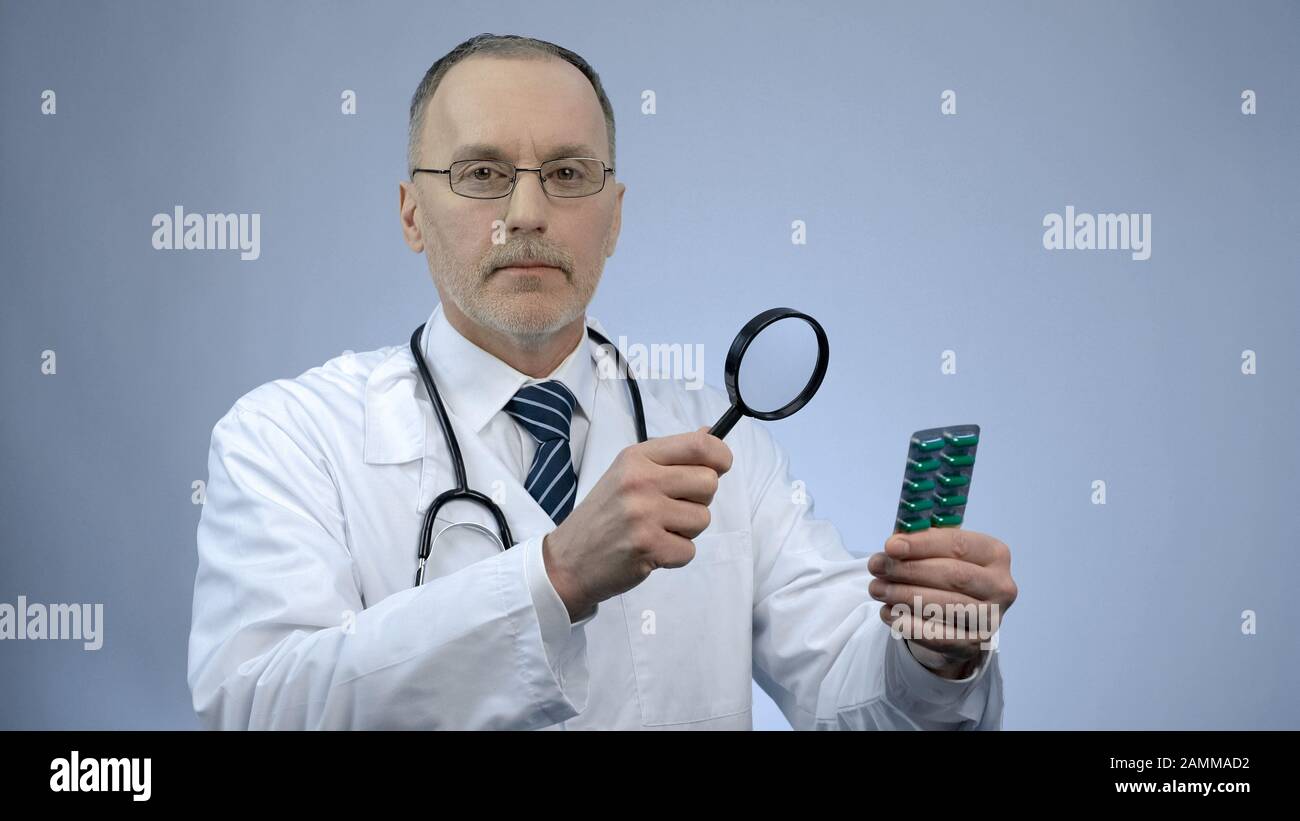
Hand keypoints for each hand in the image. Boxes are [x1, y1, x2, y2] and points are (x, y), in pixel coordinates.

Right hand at [543, 427, 732, 619]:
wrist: (569, 559)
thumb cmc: (604, 515)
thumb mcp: (628, 473)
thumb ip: (670, 456)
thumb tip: (709, 435)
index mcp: (637, 457)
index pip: (699, 445)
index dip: (720, 456)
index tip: (719, 467)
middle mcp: (640, 480)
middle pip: (709, 482)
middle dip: (699, 500)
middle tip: (672, 509)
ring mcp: (643, 514)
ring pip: (703, 518)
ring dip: (686, 531)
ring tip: (657, 530)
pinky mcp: (648, 546)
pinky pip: (690, 550)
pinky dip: (676, 556)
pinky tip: (652, 550)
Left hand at [867, 528, 1016, 679]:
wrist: (957, 618)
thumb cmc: (944, 574)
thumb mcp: (936, 551)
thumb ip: (919, 542)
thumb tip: (894, 545)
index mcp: (995, 554)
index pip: (958, 545)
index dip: (922, 544)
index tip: (890, 546)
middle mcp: (1000, 586)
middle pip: (953, 575)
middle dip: (909, 570)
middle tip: (877, 567)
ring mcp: (991, 618)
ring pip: (944, 606)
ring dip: (904, 596)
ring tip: (877, 588)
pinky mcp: (975, 645)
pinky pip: (939, 636)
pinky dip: (909, 625)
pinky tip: (888, 612)